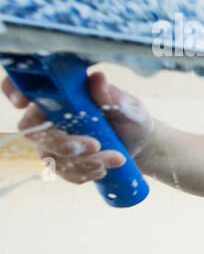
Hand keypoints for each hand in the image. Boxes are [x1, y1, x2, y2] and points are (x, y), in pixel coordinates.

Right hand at [2, 69, 156, 184]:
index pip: (26, 88)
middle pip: (36, 132)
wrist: (138, 144)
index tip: (22, 103)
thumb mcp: (128, 107)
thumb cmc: (130, 118)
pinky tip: (104, 170)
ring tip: (116, 158)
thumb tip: (98, 78)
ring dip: (84, 162)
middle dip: (65, 144)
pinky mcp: (60, 161)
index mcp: (60, 94)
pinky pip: (63, 172)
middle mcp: (48, 117)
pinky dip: (84, 174)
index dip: (14, 91)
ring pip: (52, 157)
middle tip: (96, 145)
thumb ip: (111, 97)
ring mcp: (50, 141)